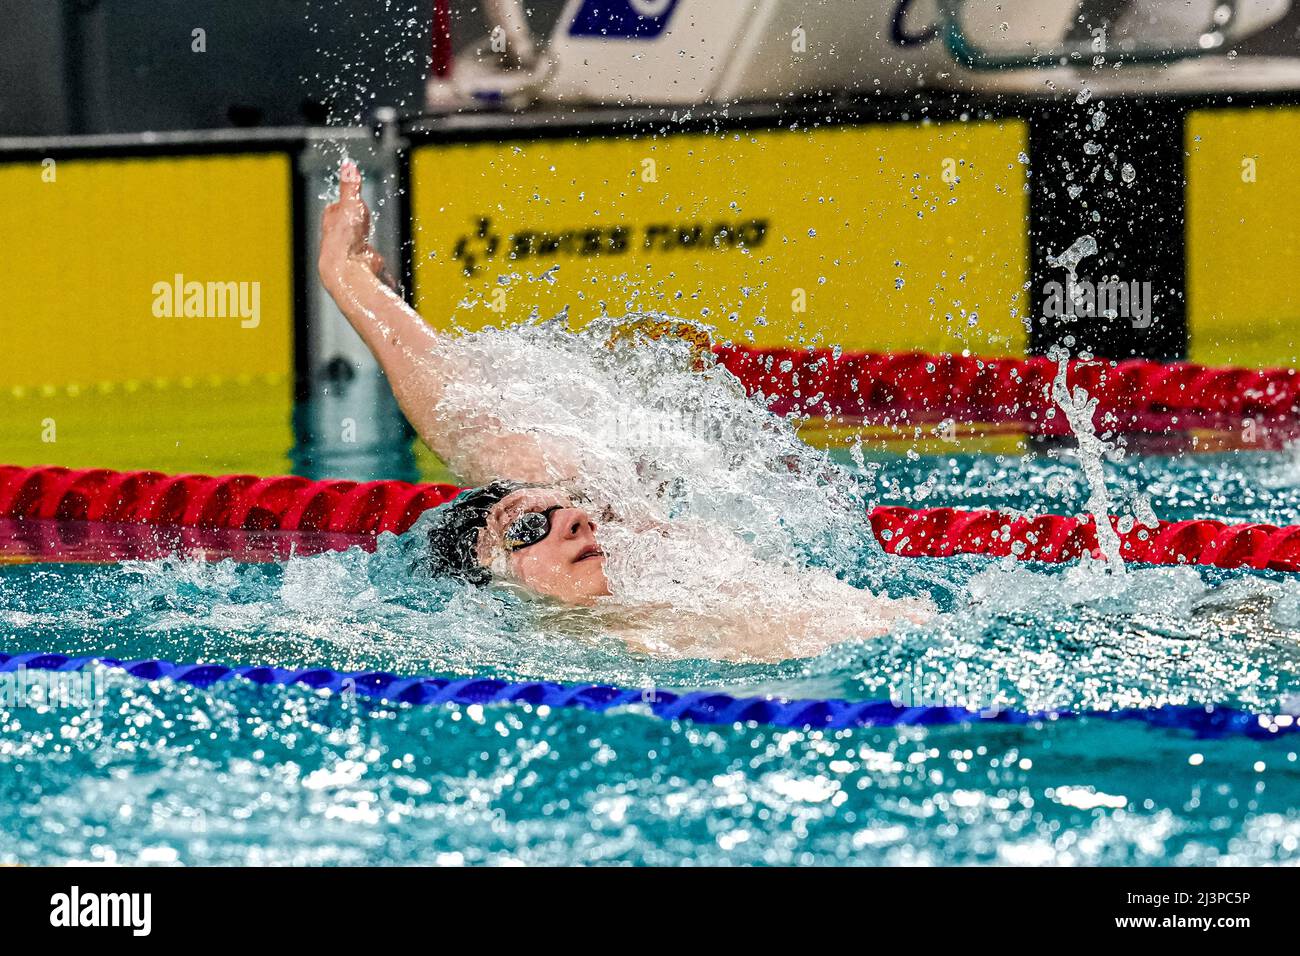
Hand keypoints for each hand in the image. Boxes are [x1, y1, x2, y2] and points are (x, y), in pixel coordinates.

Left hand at [318, 161, 395, 291]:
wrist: (349, 270)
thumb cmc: (346, 236)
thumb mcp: (351, 204)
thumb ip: (350, 186)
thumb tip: (348, 164)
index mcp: (331, 222)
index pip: (334, 209)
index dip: (341, 204)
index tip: (348, 200)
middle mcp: (338, 238)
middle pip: (343, 227)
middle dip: (350, 223)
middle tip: (356, 216)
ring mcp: (350, 253)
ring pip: (354, 244)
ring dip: (360, 241)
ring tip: (366, 237)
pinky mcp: (362, 266)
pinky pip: (367, 259)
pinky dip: (371, 257)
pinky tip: (376, 260)